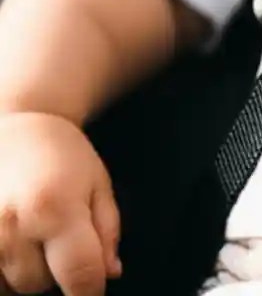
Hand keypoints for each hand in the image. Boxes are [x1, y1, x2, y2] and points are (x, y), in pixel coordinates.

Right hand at [0, 114, 120, 295]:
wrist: (15, 126)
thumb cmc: (63, 154)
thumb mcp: (98, 186)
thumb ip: (106, 234)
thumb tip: (108, 274)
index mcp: (55, 210)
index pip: (79, 275)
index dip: (90, 291)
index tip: (92, 291)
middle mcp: (12, 224)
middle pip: (40, 285)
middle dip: (56, 272)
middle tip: (59, 238)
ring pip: (11, 286)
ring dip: (26, 271)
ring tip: (34, 235)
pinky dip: (3, 269)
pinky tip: (15, 242)